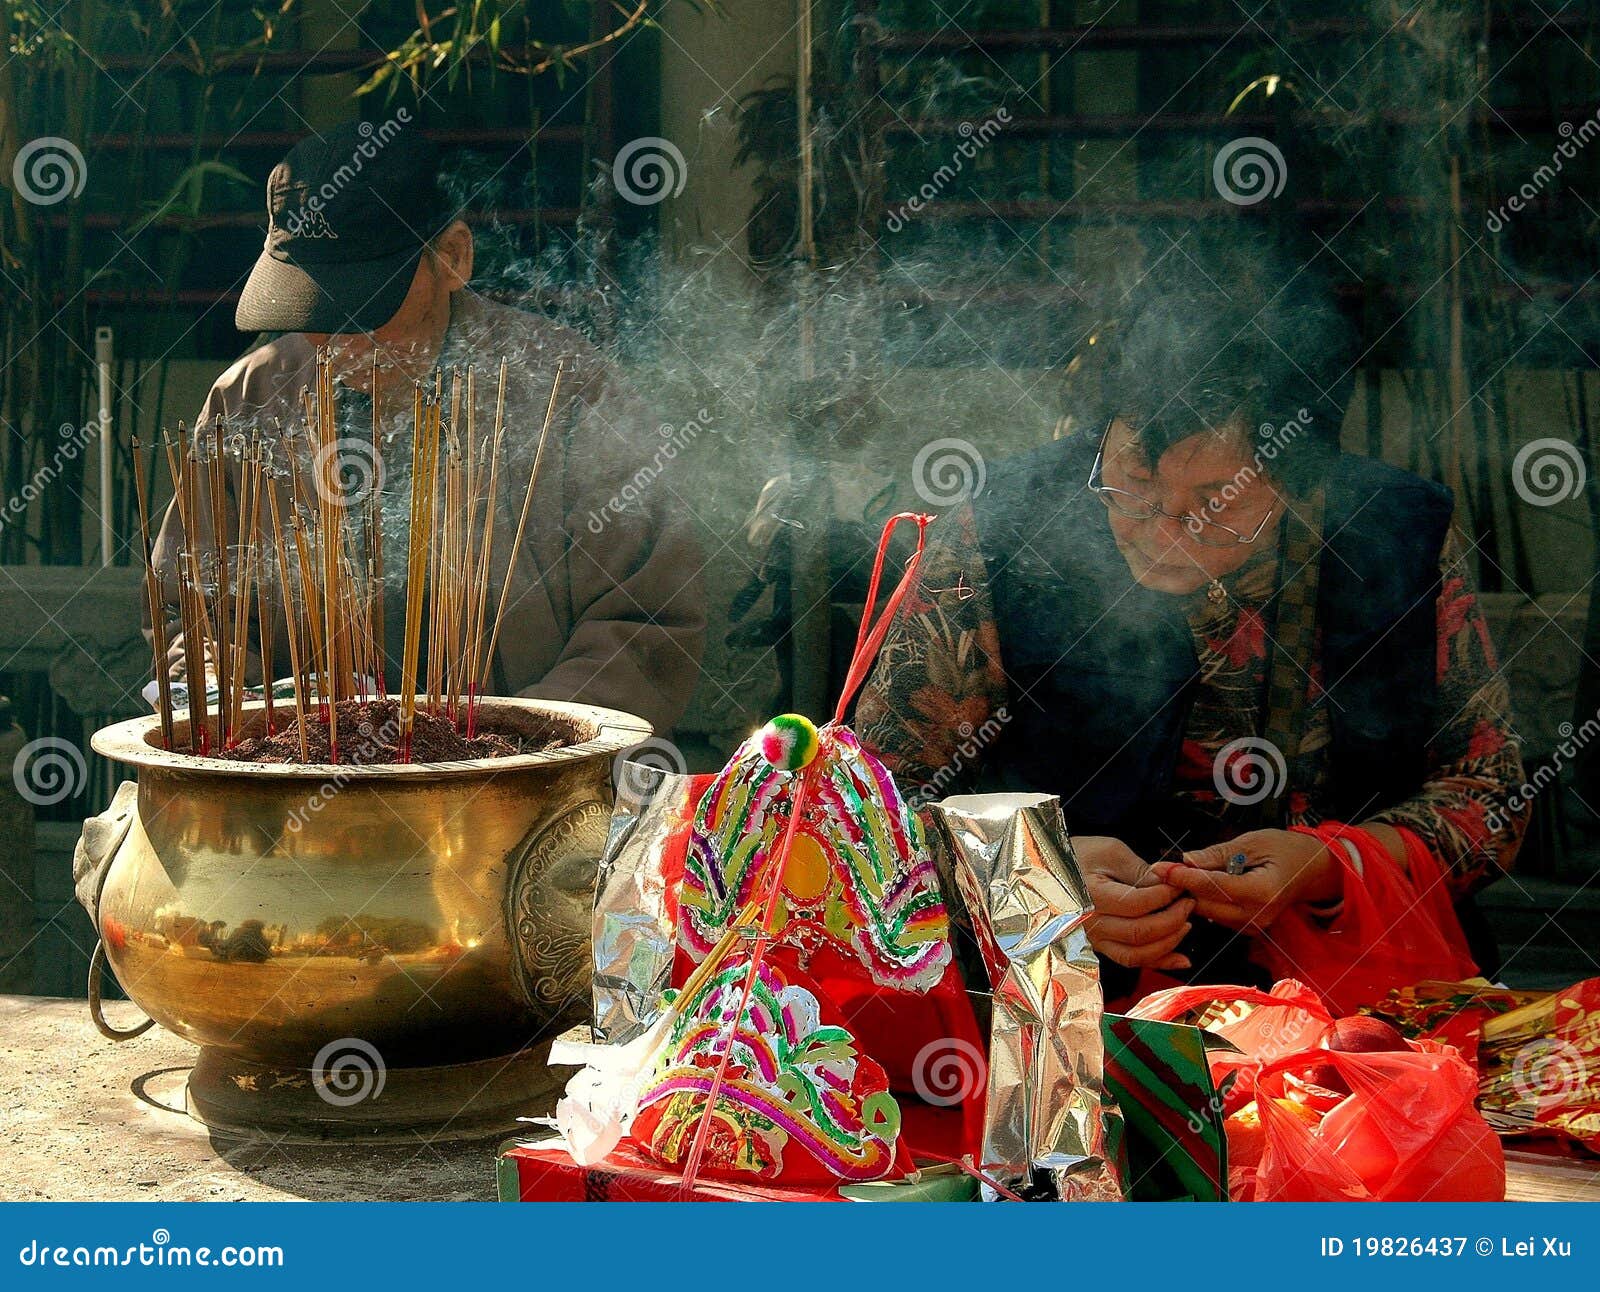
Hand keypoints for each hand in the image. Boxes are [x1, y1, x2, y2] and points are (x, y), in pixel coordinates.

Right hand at [1076, 835, 1194, 971]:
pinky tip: (1181, 959)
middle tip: (1189, 902)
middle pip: (1140, 932)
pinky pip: (1131, 961)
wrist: (1045, 871)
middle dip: (1173, 918)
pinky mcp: (1100, 947)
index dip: (1166, 894)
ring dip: (1169, 942)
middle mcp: (1089, 923)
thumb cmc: (1077, 855)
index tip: (1180, 883)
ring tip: (1186, 924)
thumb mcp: (1108, 850)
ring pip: (1138, 954)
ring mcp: (1093, 939)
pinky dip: (1159, 963)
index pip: (1137, 903)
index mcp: (1089, 895)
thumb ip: (1140, 869)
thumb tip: (1170, 882)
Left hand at [1152, 829, 1341, 932]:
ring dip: (1191, 894)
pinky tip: (1198, 884)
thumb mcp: (1253, 842)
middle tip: (1162, 867)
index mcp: (1262, 892)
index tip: (1159, 868)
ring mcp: (1253, 926)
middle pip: (1205, 904)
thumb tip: (1186, 860)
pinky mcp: (1248, 929)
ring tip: (1178, 873)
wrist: (1312, 871)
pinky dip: (1204, 900)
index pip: (1213, 887)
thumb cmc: (1285, 849)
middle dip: (1182, 886)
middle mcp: (1257, 915)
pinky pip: (1217, 915)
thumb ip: (1218, 854)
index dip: (1183, 877)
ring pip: (1207, 912)